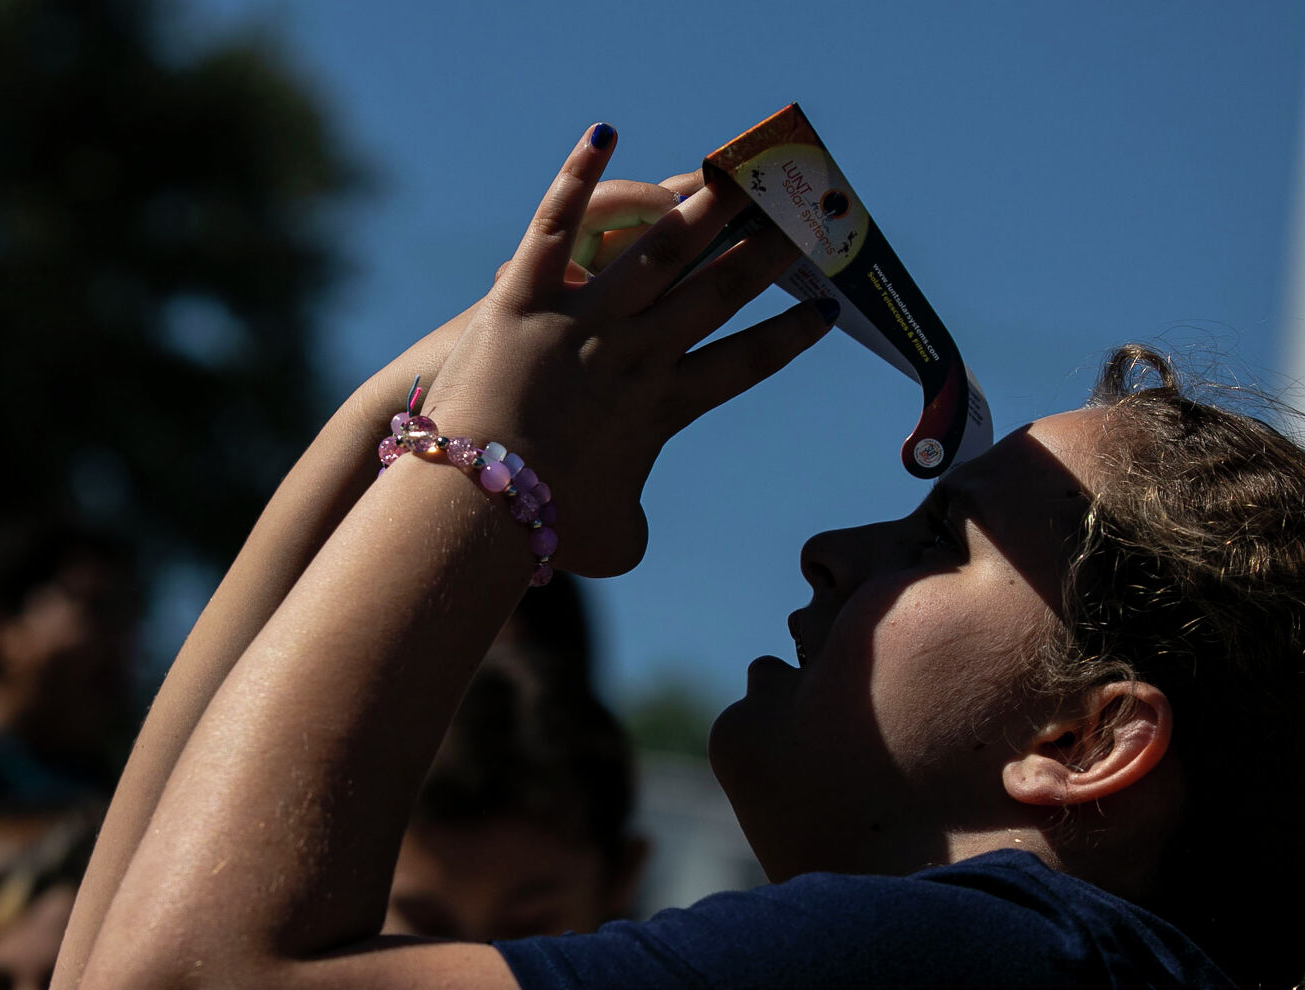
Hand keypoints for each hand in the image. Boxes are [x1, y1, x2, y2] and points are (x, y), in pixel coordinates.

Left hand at [422, 127, 832, 576]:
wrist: (478, 502)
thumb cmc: (543, 530)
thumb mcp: (607, 543)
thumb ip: (635, 532)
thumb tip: (634, 537)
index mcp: (662, 409)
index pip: (743, 364)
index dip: (788, 336)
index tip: (825, 309)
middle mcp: (636, 354)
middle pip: (717, 291)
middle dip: (765, 250)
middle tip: (800, 216)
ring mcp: (584, 320)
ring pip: (656, 248)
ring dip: (702, 204)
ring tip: (737, 171)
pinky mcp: (524, 298)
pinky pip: (554, 226)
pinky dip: (577, 175)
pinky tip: (602, 132)